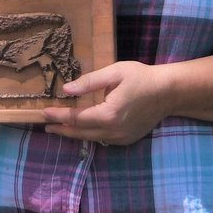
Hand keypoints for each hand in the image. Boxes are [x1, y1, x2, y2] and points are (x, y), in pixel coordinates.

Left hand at [41, 61, 169, 146]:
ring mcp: (122, 138)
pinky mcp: (128, 139)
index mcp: (108, 114)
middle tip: (46, 126)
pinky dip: (90, 135)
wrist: (168, 92)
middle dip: (62, 129)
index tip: (44, 112)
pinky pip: (104, 140)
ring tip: (59, 128)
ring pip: (92, 139)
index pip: (77, 118)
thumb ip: (89, 82)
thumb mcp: (114, 73)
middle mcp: (114, 131)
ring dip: (75, 134)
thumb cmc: (141, 77)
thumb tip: (66, 89)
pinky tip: (83, 130)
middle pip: (81, 133)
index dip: (59, 115)